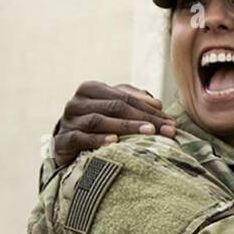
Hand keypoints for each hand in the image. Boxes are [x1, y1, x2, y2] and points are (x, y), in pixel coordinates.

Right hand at [53, 81, 176, 164]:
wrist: (66, 145)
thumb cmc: (98, 124)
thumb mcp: (115, 109)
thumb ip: (136, 101)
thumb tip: (158, 103)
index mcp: (92, 89)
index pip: (126, 98)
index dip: (151, 110)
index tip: (172, 122)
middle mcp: (78, 101)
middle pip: (115, 107)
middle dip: (144, 118)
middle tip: (166, 130)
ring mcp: (68, 120)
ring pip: (99, 120)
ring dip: (126, 127)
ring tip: (148, 133)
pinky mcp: (61, 140)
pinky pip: (80, 138)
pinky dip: (98, 139)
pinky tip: (114, 142)